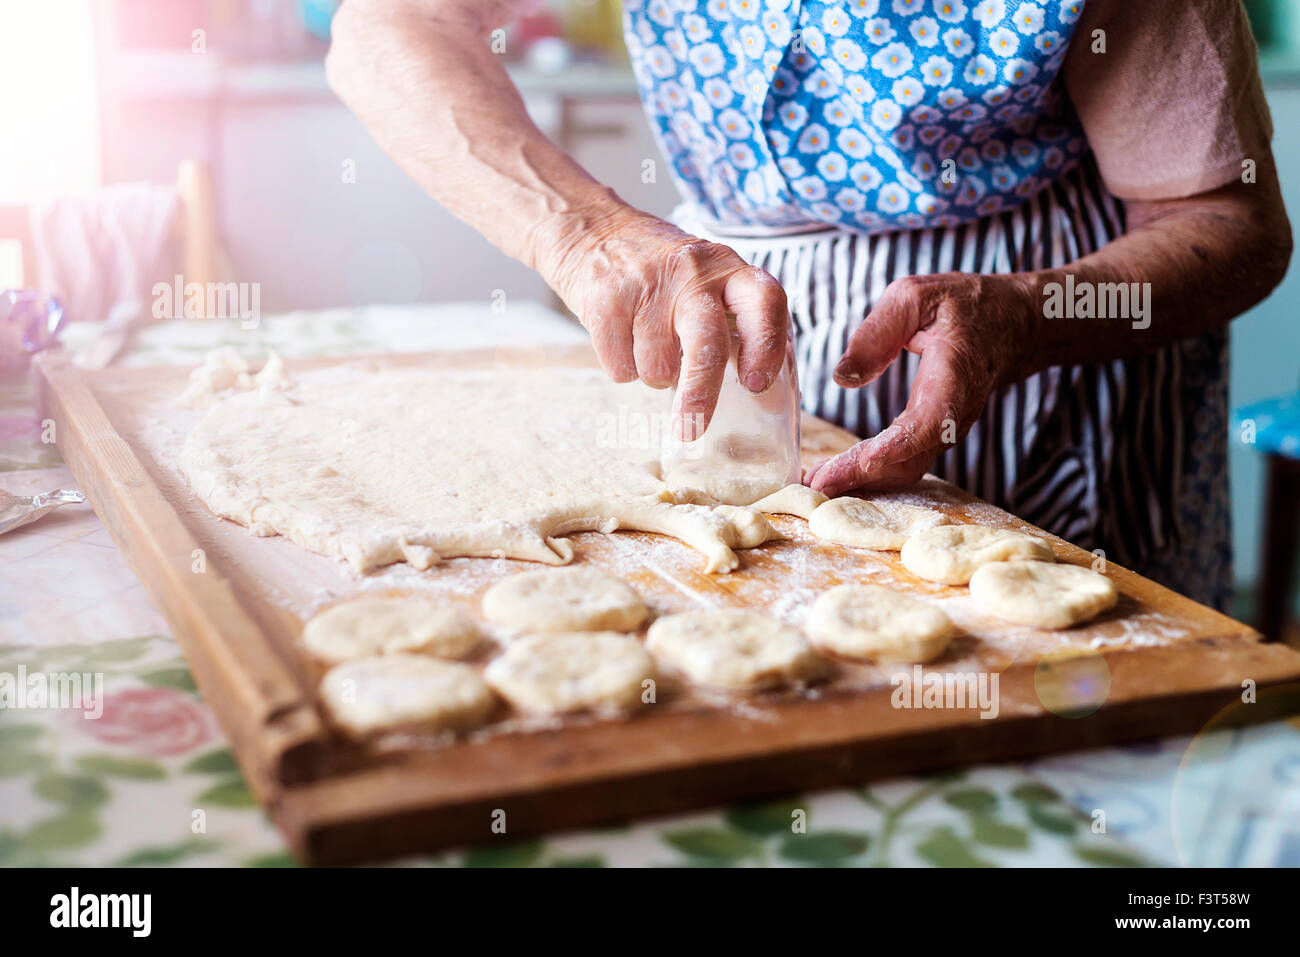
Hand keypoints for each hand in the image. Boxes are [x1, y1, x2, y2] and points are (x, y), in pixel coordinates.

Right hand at [538, 205, 789, 439]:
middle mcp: (693, 272)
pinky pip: (620, 367)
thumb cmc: (662, 275)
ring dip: (654, 373)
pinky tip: (622, 338)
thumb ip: (732, 324)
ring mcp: (647, 284)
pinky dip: (622, 367)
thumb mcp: (707, 282)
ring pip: (658, 368)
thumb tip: (755, 393)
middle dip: (700, 394)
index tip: (755, 383)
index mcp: (728, 269)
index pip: (764, 303)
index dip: (766, 347)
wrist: (593, 232)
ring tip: (648, 343)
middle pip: (707, 344)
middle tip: (691, 428)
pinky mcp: (606, 299)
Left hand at [806, 272, 1039, 495]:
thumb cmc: (963, 305)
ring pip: (907, 467)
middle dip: (863, 476)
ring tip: (817, 485)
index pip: (929, 422)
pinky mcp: (936, 434)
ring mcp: (947, 428)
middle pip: (911, 458)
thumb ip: (877, 331)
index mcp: (954, 375)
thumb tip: (843, 377)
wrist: (1015, 324)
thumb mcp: (915, 297)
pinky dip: (873, 472)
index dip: (897, 445)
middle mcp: (954, 412)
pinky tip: (839, 473)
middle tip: (815, 484)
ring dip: (863, 481)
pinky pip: (906, 461)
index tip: (864, 461)